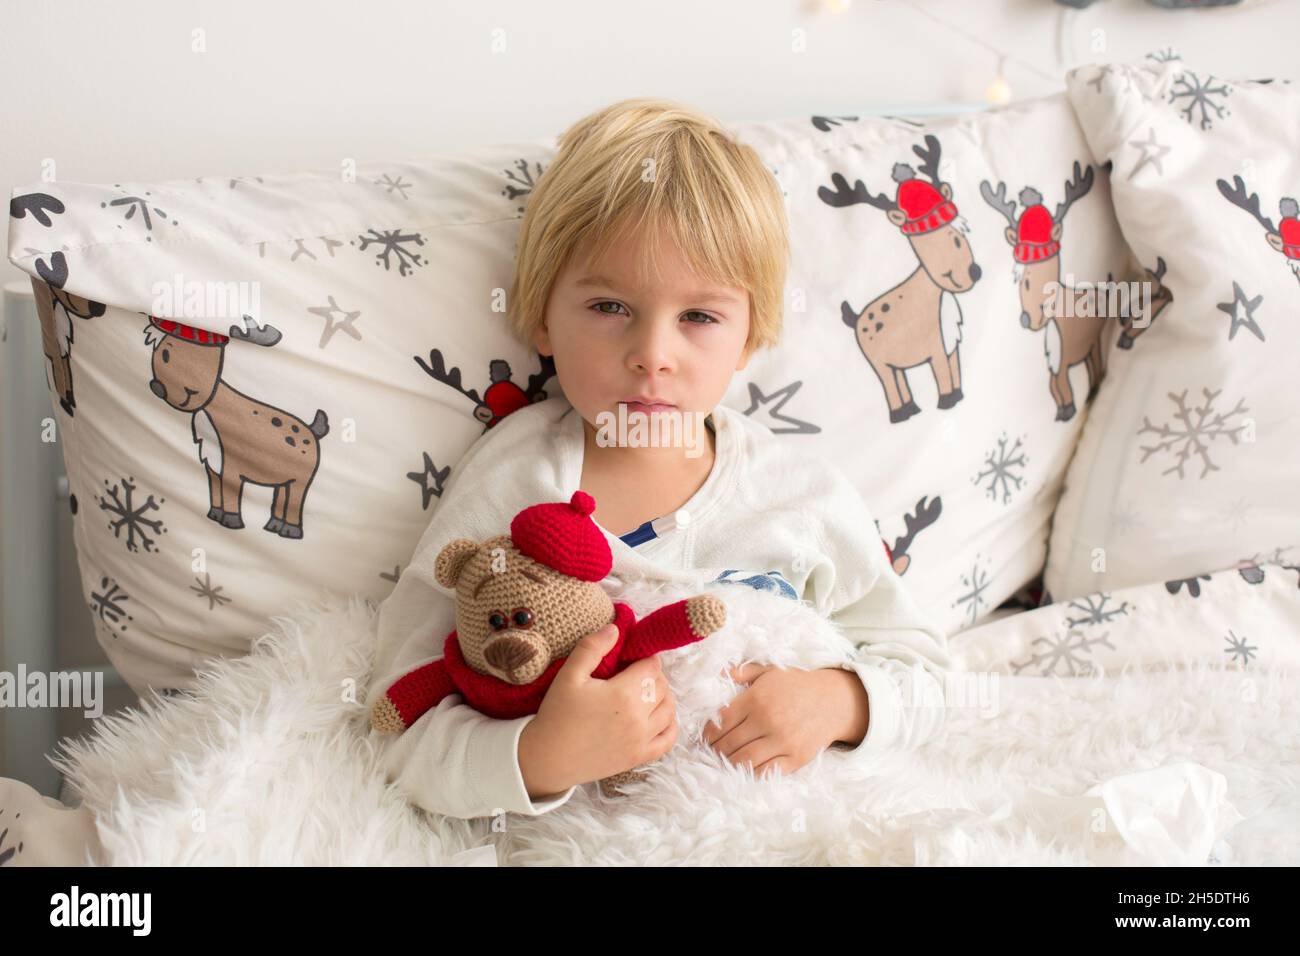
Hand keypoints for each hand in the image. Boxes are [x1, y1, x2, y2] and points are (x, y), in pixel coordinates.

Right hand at [518, 624, 677, 798]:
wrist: (548, 758)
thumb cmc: (557, 715)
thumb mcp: (569, 675)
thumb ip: (592, 647)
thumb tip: (615, 629)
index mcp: (623, 694)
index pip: (651, 667)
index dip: (645, 658)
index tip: (633, 659)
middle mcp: (638, 718)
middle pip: (663, 687)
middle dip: (654, 676)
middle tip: (636, 674)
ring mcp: (641, 740)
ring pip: (669, 711)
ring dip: (663, 697)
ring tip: (646, 692)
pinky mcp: (638, 757)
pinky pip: (668, 740)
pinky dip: (671, 725)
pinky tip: (661, 717)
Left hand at [702, 664, 864, 777]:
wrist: (834, 701)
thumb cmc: (797, 685)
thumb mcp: (770, 671)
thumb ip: (743, 671)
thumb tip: (719, 671)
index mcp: (757, 698)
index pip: (721, 721)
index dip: (708, 732)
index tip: (705, 737)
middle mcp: (768, 720)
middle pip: (729, 743)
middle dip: (715, 750)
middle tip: (711, 752)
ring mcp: (783, 741)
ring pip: (745, 760)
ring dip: (729, 763)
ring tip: (725, 761)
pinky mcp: (796, 758)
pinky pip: (767, 771)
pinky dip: (752, 773)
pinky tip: (746, 768)